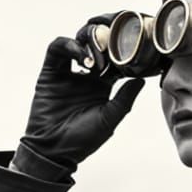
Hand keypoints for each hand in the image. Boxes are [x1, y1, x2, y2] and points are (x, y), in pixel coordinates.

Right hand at [17, 14, 146, 172]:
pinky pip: (56, 49)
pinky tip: (82, 57)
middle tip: (115, 46)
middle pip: (97, 45)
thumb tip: (141, 79)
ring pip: (78, 42)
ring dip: (89, 42)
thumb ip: (124, 99)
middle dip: (107, 41)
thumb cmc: (83, 140)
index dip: (124, 52)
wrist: (54, 150)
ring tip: (98, 57)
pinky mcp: (49, 72)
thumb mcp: (109, 120)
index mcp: (103, 85)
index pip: (115, 59)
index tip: (134, 49)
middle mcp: (85, 75)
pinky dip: (69, 46)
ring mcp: (67, 71)